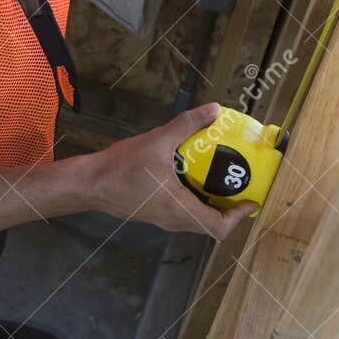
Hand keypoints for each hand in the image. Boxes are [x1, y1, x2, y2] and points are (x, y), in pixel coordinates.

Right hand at [92, 101, 258, 241]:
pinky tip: (190, 175)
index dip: (238, 217)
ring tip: (219, 178)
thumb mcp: (157, 142)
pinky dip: (194, 199)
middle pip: (210, 225)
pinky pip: (182, 212)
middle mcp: (174, 220)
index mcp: (179, 209)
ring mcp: (162, 219)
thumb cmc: (122, 168)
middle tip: (238, 185)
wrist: (88, 184)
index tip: (250, 201)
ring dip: (211, 204)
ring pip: (196, 219)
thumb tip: (214, 110)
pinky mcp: (153, 212)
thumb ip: (186, 125)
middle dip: (228, 208)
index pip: (218, 228)